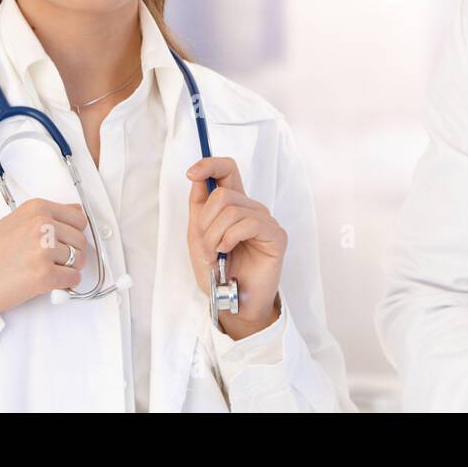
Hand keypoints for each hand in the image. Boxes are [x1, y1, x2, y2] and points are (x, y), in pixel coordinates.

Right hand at [0, 198, 87, 318]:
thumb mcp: (16, 222)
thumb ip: (46, 216)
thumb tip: (77, 212)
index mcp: (36, 208)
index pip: (78, 218)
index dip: (73, 233)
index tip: (63, 243)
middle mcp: (42, 225)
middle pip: (81, 240)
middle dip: (73, 253)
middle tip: (53, 262)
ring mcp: (43, 249)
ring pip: (79, 260)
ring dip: (68, 269)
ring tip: (46, 271)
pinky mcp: (44, 274)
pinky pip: (73, 279)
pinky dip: (66, 284)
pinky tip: (50, 283)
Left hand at [186, 156, 285, 339]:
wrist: (232, 301)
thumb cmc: (218, 271)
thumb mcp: (198, 235)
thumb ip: (199, 206)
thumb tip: (197, 175)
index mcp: (234, 205)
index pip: (227, 170)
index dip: (209, 165)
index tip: (192, 173)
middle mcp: (251, 208)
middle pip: (223, 193)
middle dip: (205, 222)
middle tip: (205, 246)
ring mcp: (266, 221)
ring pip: (231, 210)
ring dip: (214, 235)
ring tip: (216, 254)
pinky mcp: (276, 236)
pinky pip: (249, 224)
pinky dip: (230, 238)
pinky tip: (227, 251)